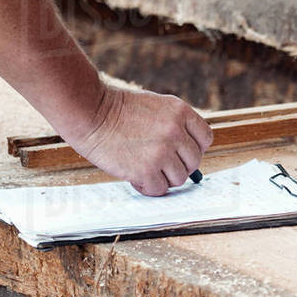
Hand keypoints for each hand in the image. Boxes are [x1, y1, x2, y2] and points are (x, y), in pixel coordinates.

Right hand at [66, 86, 214, 196]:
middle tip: (157, 163)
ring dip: (163, 177)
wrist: (90, 112)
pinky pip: (159, 189)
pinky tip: (135, 176)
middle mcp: (175, 131)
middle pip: (193, 162)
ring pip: (178, 179)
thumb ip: (174, 125)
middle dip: (177, 165)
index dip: (193, 148)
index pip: (205, 138)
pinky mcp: (146, 170)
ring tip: (144, 168)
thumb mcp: (155, 107)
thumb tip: (186, 158)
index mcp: (180, 111)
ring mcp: (161, 151)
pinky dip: (148, 187)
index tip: (179, 152)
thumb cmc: (117, 110)